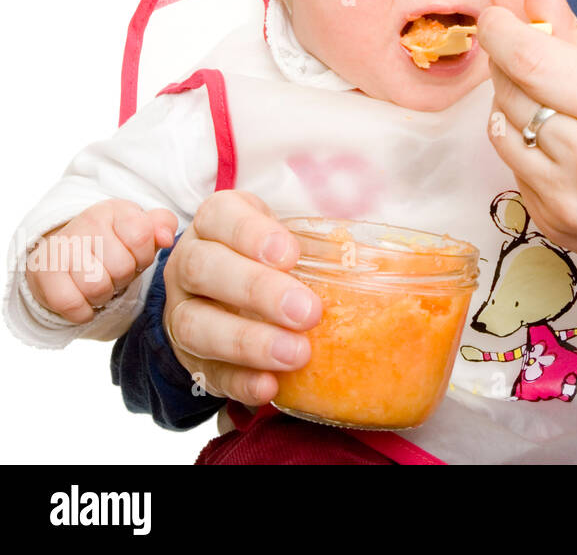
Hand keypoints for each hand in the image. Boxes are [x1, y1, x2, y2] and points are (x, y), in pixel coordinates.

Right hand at [25, 199, 177, 323]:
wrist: (63, 254)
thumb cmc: (112, 244)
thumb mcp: (140, 230)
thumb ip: (161, 227)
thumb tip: (166, 238)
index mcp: (114, 210)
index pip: (142, 237)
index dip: (143, 256)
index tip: (133, 255)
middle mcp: (86, 223)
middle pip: (122, 268)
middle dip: (123, 278)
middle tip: (113, 272)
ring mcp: (60, 247)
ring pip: (97, 287)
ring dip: (103, 295)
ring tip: (98, 283)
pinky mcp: (42, 272)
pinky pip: (71, 304)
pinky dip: (82, 311)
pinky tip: (82, 299)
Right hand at [162, 190, 320, 406]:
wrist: (233, 295)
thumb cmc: (271, 257)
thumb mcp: (288, 236)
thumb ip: (316, 243)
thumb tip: (366, 256)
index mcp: (214, 222)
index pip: (221, 216)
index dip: (252, 235)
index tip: (290, 254)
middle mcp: (188, 263)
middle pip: (204, 270)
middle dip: (257, 291)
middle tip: (307, 312)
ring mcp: (182, 312)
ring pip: (196, 325)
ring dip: (249, 342)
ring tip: (296, 354)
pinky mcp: (190, 358)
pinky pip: (206, 372)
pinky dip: (239, 381)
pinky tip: (269, 386)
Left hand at [478, 0, 576, 287]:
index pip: (533, 62)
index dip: (502, 31)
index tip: (498, 17)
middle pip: (511, 93)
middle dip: (508, 63)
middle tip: (525, 51)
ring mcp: (570, 202)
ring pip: (501, 132)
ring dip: (511, 106)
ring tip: (545, 100)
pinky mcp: (554, 226)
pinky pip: (515, 169)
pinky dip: (526, 146)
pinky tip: (557, 144)